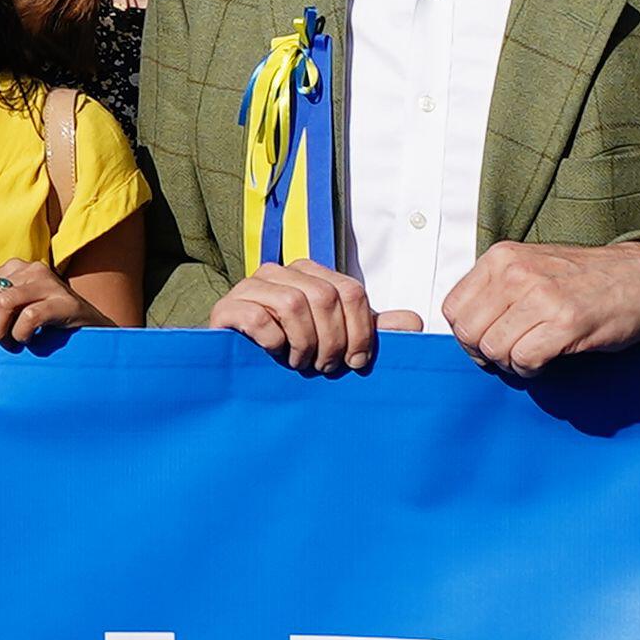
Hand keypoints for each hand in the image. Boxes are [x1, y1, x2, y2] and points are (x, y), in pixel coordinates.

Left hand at [0, 258, 89, 367]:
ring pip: (2, 303)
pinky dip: (22, 333)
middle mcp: (27, 270)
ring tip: (9, 346)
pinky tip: (29, 342)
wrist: (95, 333)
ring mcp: (47, 282)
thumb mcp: (14, 319)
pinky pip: (29, 316)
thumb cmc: (48, 329)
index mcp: (10, 271)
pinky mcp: (64, 300)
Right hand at [204, 259, 382, 373]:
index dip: (360, 330)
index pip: (350, 291)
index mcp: (311, 273)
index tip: (355, 362)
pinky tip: (274, 354)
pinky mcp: (227, 308)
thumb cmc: (293, 350)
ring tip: (299, 362)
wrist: (239, 366)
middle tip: (324, 367)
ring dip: (303, 343)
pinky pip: (259, 318)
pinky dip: (273, 342)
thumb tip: (412, 323)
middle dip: (332, 341)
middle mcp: (280, 272)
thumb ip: (373, 330)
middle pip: (324, 297)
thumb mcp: (338, 341)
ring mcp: (250, 287)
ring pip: (293, 303)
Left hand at [435, 235, 639, 374]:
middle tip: (506, 354)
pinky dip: (529, 370)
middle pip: (468, 332)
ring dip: (509, 362)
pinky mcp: (566, 323)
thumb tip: (465, 326)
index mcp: (502, 258)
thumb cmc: (586, 277)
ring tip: (529, 355)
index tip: (485, 340)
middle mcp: (517, 273)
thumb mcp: (530, 266)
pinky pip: (524, 360)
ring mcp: (541, 297)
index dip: (465, 333)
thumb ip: (496, 288)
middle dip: (483, 352)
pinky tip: (544, 361)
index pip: (453, 308)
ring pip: (494, 348)